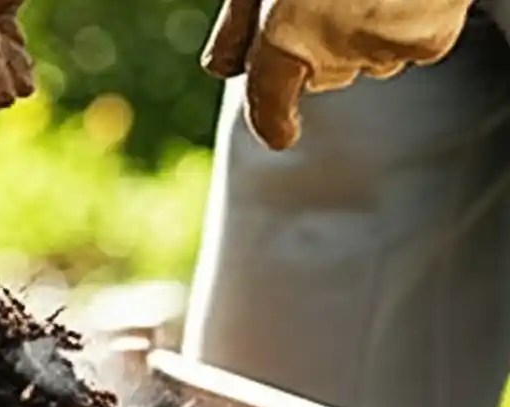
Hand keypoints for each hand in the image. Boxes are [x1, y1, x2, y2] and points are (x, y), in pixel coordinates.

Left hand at [202, 0, 474, 149]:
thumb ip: (240, 24)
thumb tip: (223, 70)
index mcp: (287, 32)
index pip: (269, 97)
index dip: (270, 120)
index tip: (280, 136)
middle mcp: (334, 51)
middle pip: (321, 73)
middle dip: (319, 48)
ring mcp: (385, 48)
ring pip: (366, 60)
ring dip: (363, 33)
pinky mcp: (430, 40)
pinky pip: (410, 46)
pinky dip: (408, 24)